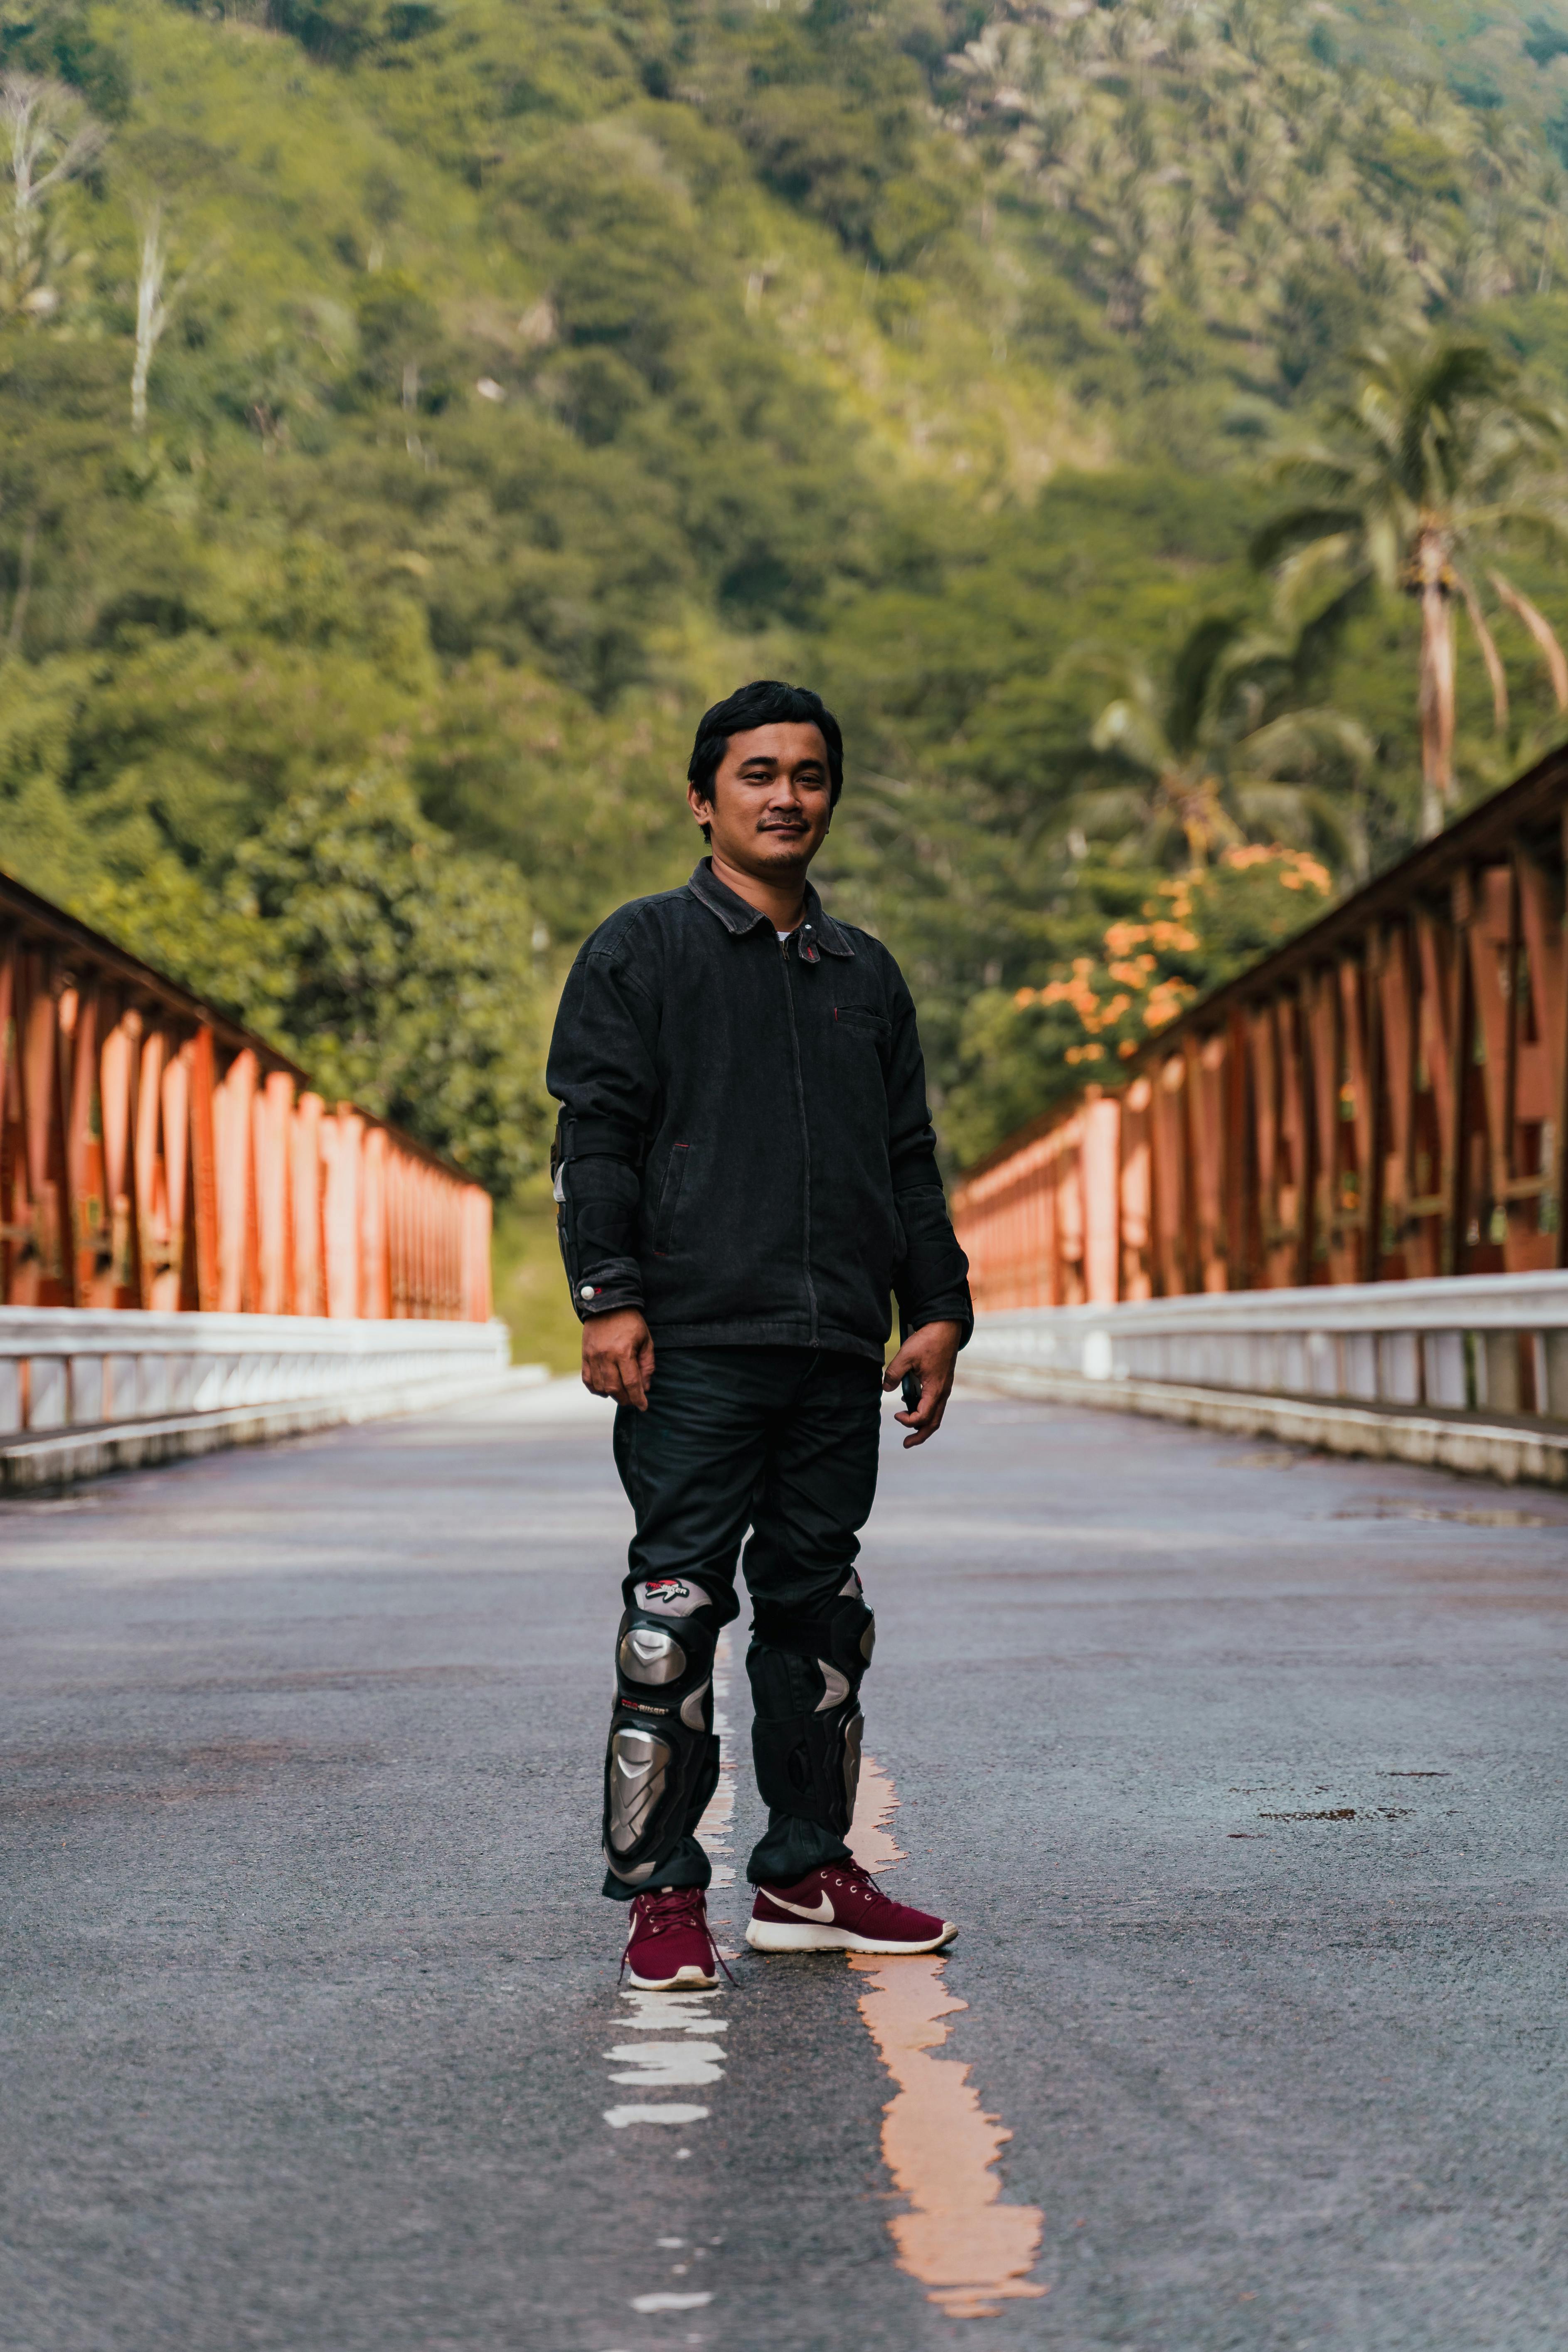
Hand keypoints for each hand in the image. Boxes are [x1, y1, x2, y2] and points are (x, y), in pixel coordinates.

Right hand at [582, 1307, 654, 1410]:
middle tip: (633, 1401)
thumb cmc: (631, 1322)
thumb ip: (647, 1365)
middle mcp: (606, 1356)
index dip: (638, 1398)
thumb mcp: (646, 1340)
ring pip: (600, 1387)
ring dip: (611, 1395)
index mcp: (623, 1352)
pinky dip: (596, 1389)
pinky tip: (605, 1390)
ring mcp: (593, 1357)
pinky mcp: (585, 1355)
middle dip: (626, 1399)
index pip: (631, 1383)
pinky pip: (587, 1380)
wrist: (608, 1304)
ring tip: (621, 1394)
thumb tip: (645, 1388)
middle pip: (614, 1389)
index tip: (643, 1406)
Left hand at [883, 1319, 962, 1449]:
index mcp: (935, 1390)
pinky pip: (935, 1404)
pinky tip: (911, 1405)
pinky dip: (925, 1411)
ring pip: (936, 1415)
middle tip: (906, 1444)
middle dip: (920, 1436)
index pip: (922, 1416)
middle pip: (933, 1423)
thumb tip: (885, 1388)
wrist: (945, 1327)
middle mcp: (943, 1393)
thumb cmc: (928, 1341)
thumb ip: (894, 1373)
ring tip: (908, 1429)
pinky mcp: (942, 1383)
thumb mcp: (906, 1356)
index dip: (908, 1420)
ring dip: (922, 1424)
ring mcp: (944, 1388)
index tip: (895, 1414)